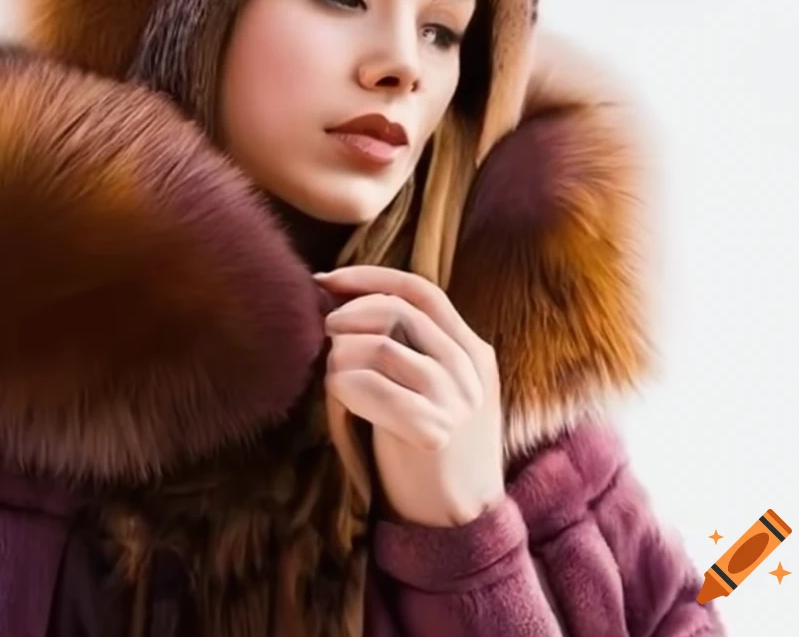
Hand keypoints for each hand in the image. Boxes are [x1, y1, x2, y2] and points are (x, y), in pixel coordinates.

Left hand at [316, 265, 503, 528]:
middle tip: (326, 332)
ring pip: (380, 347)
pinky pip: (373, 390)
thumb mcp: (439, 387)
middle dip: (349, 314)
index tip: (328, 279)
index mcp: (473, 350)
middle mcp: (469, 369)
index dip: (370, 278)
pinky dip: (344, 387)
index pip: (420, 290)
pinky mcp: (432, 433)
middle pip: (398, 311)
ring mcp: (456, 401)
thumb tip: (343, 306)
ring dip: (342, 356)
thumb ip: (411, 347)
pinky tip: (337, 397)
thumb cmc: (431, 447)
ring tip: (335, 376)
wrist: (461, 521)